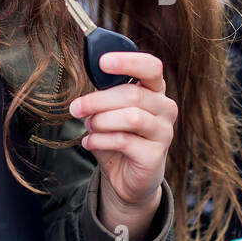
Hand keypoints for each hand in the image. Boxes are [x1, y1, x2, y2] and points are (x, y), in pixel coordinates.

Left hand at [69, 52, 176, 225]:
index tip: (103, 62)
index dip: (128, 62)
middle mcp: (165, 108)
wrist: (127, 178)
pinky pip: (124, 141)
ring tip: (88, 126)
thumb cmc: (118, 137)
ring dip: (101, 121)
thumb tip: (91, 78)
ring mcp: (164, 132)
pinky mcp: (155, 155)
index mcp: (155, 90)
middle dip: (97, 100)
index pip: (151, 67)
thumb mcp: (110, 111)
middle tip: (76, 108)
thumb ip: (106, 94)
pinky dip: (100, 140)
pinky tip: (89, 142)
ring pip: (131, 117)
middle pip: (132, 94)